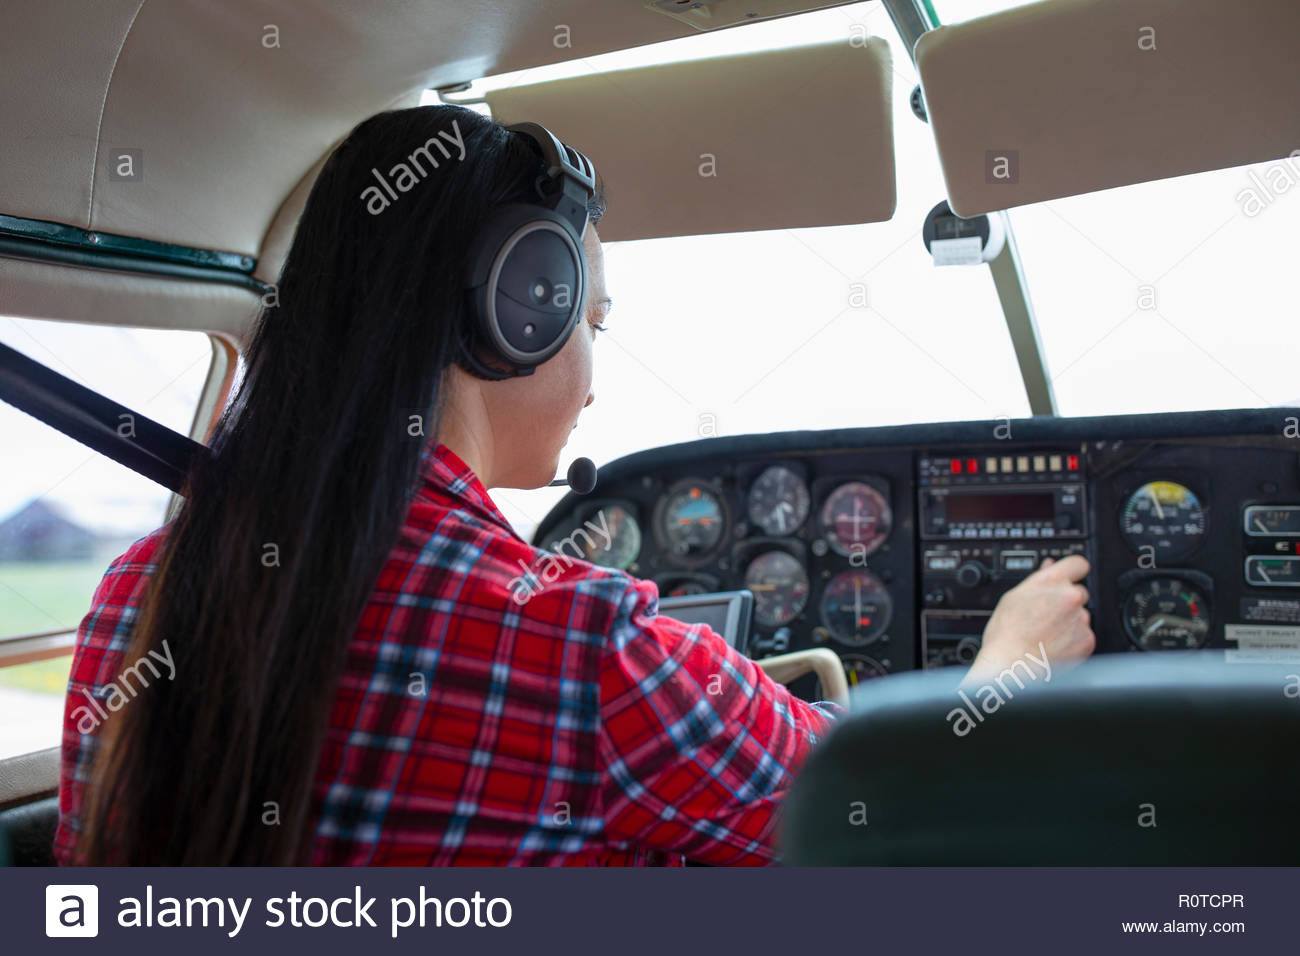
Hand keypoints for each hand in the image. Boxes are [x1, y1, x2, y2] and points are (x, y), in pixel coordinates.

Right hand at [967, 554, 1095, 682]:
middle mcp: (1070, 597)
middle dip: (1067, 601)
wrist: (1012, 665)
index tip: (1070, 578)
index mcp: (1051, 581)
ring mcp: (1081, 619)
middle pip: (1079, 592)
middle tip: (1048, 614)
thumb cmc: (1006, 634)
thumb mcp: (1013, 597)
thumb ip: (1037, 580)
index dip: (1073, 571)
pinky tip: (1055, 644)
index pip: (1078, 563)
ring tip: (1047, 633)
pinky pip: (1085, 635)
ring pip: (1081, 615)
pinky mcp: (1087, 640)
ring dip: (1070, 621)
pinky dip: (1074, 640)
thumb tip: (1049, 566)